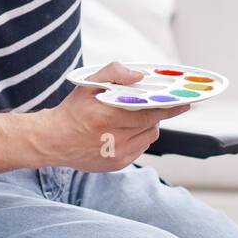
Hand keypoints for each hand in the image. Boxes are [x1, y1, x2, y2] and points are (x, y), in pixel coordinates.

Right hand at [34, 61, 190, 172]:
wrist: (52, 140)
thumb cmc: (73, 110)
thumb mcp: (88, 83)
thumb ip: (114, 73)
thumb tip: (140, 76)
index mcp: (107, 114)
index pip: (150, 111)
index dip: (170, 107)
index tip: (184, 102)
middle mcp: (114, 137)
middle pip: (152, 124)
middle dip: (161, 113)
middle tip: (165, 104)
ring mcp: (116, 153)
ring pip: (149, 137)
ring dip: (150, 125)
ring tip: (141, 116)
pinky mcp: (117, 164)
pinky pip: (140, 148)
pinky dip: (140, 137)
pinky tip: (130, 130)